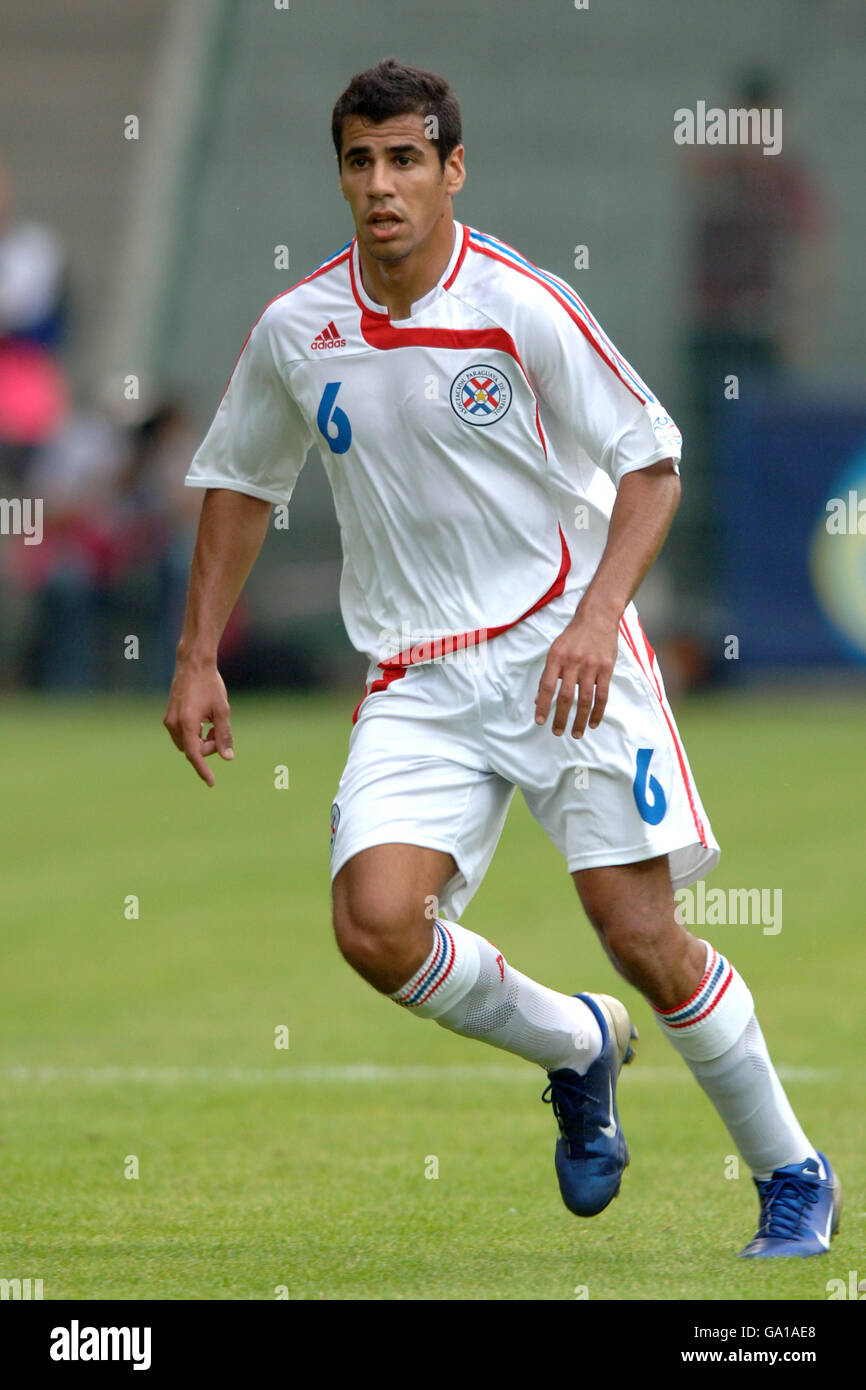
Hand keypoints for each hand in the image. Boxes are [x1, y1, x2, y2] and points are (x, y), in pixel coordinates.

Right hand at [163, 657, 233, 785]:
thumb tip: (227, 757)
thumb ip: (224, 735)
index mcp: (187, 724)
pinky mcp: (169, 715)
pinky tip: (205, 719)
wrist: (193, 664)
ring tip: (213, 721)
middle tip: (221, 729)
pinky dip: (195, 732)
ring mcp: (169, 720)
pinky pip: (183, 733)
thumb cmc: (210, 685)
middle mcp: (173, 724)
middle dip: (208, 746)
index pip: (195, 755)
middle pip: (193, 749)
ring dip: (202, 739)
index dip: (204, 770)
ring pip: (187, 742)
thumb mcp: (222, 711)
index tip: (212, 783)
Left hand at [534, 602, 618, 737]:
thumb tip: (538, 699)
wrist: (598, 618)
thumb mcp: (555, 650)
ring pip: (585, 699)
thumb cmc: (574, 636)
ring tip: (575, 734)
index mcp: (556, 657)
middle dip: (561, 718)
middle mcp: (573, 662)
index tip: (540, 721)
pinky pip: (602, 695)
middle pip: (566, 696)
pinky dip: (598, 712)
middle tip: (557, 732)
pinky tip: (593, 723)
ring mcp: (591, 666)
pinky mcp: (606, 669)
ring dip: (580, 720)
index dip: (543, 705)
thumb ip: (548, 674)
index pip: (547, 686)